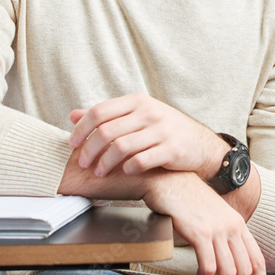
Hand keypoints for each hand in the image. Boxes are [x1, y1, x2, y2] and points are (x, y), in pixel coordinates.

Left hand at [68, 93, 226, 177]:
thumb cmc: (166, 131)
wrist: (201, 145)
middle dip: (89, 151)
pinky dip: (128, 169)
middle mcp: (150, 112)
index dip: (82, 129)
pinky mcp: (171, 150)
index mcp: (139, 101)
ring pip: (120, 148)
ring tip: (100, 172)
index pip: (100, 111)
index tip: (72, 144)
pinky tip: (125, 172)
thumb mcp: (138, 116)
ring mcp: (162, 130)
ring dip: (104, 163)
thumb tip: (73, 115)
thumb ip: (108, 116)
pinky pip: (140, 161)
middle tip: (83, 163)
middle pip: (107, 131)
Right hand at [144, 171, 265, 274]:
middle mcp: (232, 226)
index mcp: (238, 223)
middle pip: (244, 270)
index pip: (257, 259)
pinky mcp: (200, 233)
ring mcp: (217, 229)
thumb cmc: (187, 199)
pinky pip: (208, 268)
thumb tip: (226, 258)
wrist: (169, 180)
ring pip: (228, 272)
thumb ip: (222, 233)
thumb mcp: (213, 215)